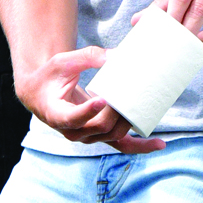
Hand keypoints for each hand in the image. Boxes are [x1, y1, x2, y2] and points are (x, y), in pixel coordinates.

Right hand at [19, 46, 162, 153]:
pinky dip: (142, 147)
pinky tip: (160, 144)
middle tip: (129, 93)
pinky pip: (122, 146)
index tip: (102, 99)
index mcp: (57, 116)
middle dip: (117, 113)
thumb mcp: (61, 63)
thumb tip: (118, 55)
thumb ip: (87, 57)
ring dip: (130, 123)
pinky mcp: (101, 136)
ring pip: (113, 137)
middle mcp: (74, 132)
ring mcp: (89, 137)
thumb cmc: (50, 77)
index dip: (87, 112)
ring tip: (144, 105)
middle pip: (99, 128)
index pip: (73, 119)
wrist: (42, 95)